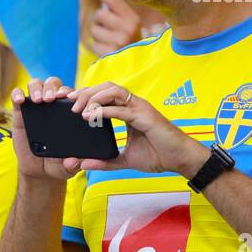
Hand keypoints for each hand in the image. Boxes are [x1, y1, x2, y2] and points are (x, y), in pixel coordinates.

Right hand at [10, 77, 84, 181]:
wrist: (38, 170)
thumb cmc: (57, 164)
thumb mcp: (67, 166)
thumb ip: (72, 165)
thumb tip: (73, 162)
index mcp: (70, 113)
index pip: (74, 95)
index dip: (74, 93)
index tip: (72, 100)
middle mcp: (53, 106)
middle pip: (54, 84)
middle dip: (54, 88)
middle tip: (51, 99)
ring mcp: (36, 107)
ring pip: (37, 84)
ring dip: (38, 88)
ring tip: (38, 100)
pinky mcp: (20, 112)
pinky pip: (17, 95)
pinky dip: (18, 93)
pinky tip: (20, 100)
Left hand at [69, 81, 205, 176]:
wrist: (181, 160)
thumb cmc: (158, 156)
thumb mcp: (125, 160)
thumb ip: (104, 162)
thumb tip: (83, 164)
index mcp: (129, 111)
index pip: (105, 94)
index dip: (87, 95)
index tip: (70, 103)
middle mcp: (134, 105)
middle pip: (106, 87)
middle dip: (86, 93)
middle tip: (71, 105)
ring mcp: (141, 108)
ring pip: (113, 91)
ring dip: (94, 98)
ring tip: (80, 111)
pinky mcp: (146, 116)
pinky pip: (122, 108)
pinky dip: (105, 110)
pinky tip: (93, 116)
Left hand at [84, 0, 142, 55]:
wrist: (139, 65)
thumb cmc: (129, 42)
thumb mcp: (128, 26)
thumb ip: (115, 13)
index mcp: (133, 19)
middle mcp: (128, 29)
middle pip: (99, 15)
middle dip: (99, 21)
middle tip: (107, 29)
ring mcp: (119, 42)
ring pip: (94, 30)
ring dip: (97, 35)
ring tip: (109, 42)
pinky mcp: (110, 54)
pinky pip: (93, 44)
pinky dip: (97, 47)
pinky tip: (108, 51)